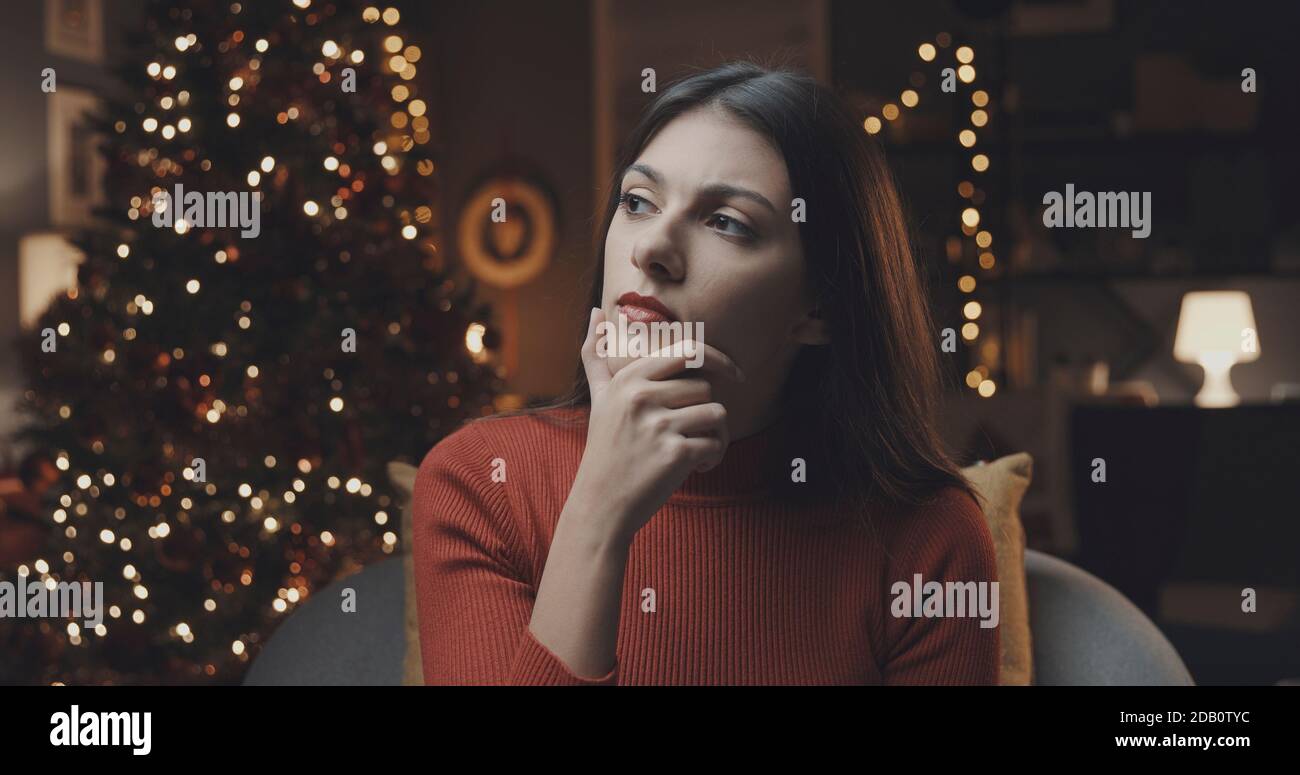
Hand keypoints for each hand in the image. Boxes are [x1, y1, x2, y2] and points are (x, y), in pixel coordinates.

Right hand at [570, 307, 744, 542]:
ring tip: (696, 450)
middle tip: (691, 434)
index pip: (688, 351)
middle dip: (706, 412)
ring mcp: (658, 425)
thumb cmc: (605, 450)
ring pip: (716, 413)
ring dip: (716, 435)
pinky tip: (694, 468)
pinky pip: (715, 443)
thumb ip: (596, 354)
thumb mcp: (599, 398)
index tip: (736, 374)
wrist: (601, 504)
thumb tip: (596, 311)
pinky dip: (712, 458)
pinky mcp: (674, 453)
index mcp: (629, 379)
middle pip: (704, 387)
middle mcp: (642, 397)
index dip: (719, 359)